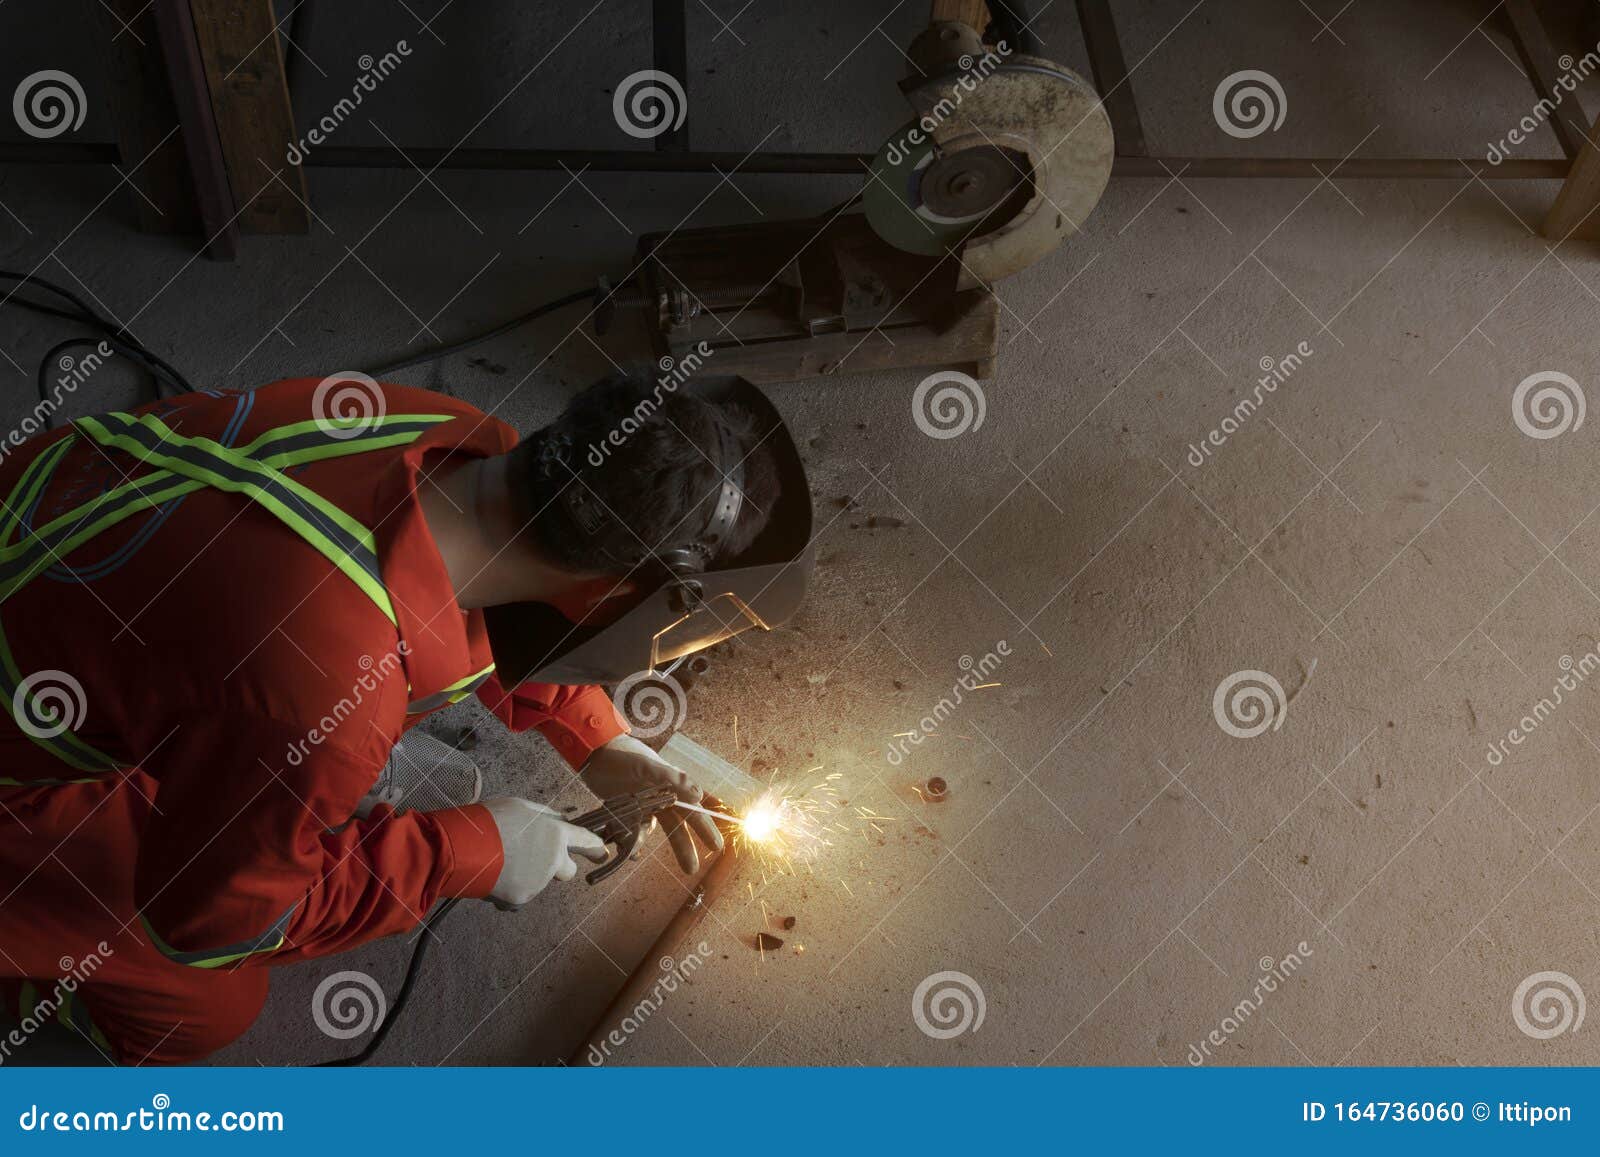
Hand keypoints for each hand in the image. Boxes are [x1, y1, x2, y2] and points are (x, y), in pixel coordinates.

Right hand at [483, 798, 607, 908]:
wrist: (464, 848)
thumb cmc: (490, 822)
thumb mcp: (520, 807)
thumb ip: (544, 816)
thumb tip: (559, 820)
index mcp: (555, 833)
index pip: (585, 840)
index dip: (596, 847)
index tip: (603, 853)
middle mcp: (553, 859)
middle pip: (568, 871)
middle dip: (557, 867)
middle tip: (534, 859)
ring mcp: (538, 881)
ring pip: (538, 882)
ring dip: (526, 876)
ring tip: (501, 862)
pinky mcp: (521, 898)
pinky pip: (520, 897)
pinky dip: (510, 890)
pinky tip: (494, 876)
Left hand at [581, 735, 723, 872]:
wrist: (594, 753)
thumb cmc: (623, 756)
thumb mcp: (646, 766)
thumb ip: (672, 779)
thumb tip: (699, 795)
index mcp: (671, 787)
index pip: (693, 810)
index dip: (705, 828)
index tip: (716, 846)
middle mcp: (660, 799)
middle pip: (676, 827)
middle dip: (684, 848)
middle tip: (691, 870)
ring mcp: (642, 807)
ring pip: (650, 832)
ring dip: (643, 843)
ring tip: (632, 854)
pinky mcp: (625, 812)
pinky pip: (630, 832)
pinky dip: (626, 840)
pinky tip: (619, 845)